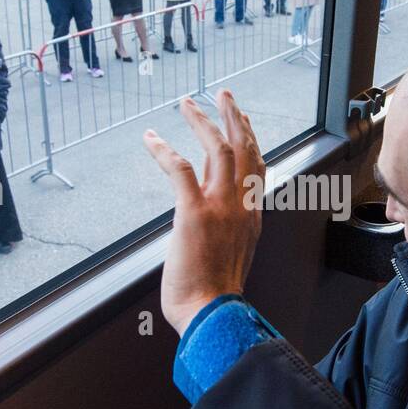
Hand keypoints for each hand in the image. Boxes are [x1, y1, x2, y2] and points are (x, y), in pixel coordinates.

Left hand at [142, 90, 264, 336]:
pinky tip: (151, 137)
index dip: (250, 139)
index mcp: (252, 216)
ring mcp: (220, 207)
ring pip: (217, 149)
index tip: (242, 120)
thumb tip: (213, 223)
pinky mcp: (193, 213)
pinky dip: (163, 150)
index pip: (256, 167)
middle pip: (243, 148)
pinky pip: (179, 170)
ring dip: (202, 121)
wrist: (213, 314)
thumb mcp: (234, 255)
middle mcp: (241, 205)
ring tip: (188, 102)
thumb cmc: (216, 296)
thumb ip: (228, 231)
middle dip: (233, 117)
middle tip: (224, 94)